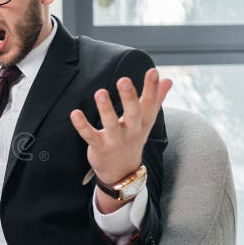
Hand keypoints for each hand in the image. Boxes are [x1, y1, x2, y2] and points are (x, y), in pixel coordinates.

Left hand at [69, 68, 171, 187]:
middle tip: (124, 80)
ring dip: (106, 109)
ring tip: (100, 92)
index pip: (150, 104)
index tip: (153, 71)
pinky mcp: (100, 147)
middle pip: (134, 114)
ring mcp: (115, 140)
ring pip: (111, 124)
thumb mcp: (146, 122)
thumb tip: (168, 80)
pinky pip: (90, 135)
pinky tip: (75, 113)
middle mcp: (131, 131)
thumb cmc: (132, 140)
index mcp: (143, 123)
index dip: (152, 88)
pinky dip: (82, 125)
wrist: (122, 173)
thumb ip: (155, 100)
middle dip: (129, 97)